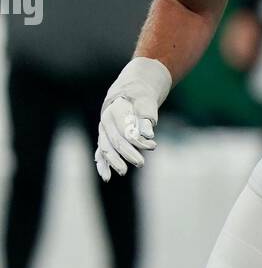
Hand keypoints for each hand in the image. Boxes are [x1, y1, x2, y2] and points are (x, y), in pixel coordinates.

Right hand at [94, 57, 171, 181]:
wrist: (130, 91)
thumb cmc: (141, 96)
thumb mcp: (146, 99)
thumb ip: (146, 114)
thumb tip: (148, 133)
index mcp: (115, 108)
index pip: (125, 128)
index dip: (138, 139)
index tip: (153, 145)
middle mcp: (105, 119)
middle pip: (114, 140)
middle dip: (127, 153)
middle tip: (141, 163)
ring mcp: (103, 130)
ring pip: (105, 147)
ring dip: (114, 161)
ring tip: (123, 172)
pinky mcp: (105, 138)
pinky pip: (101, 152)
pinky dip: (103, 164)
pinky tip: (106, 177)